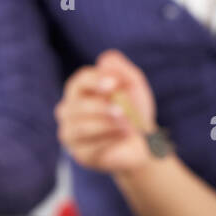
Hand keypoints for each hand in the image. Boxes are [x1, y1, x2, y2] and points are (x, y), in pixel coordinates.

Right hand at [55, 49, 157, 174]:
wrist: (145, 143)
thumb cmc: (135, 110)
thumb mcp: (134, 86)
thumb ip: (121, 70)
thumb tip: (104, 60)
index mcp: (80, 91)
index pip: (80, 81)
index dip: (95, 80)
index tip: (114, 83)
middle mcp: (69, 111)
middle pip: (74, 105)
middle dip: (100, 106)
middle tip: (122, 109)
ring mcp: (71, 134)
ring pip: (80, 127)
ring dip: (106, 124)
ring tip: (127, 124)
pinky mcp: (81, 155)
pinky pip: (89, 147)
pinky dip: (109, 141)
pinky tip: (123, 137)